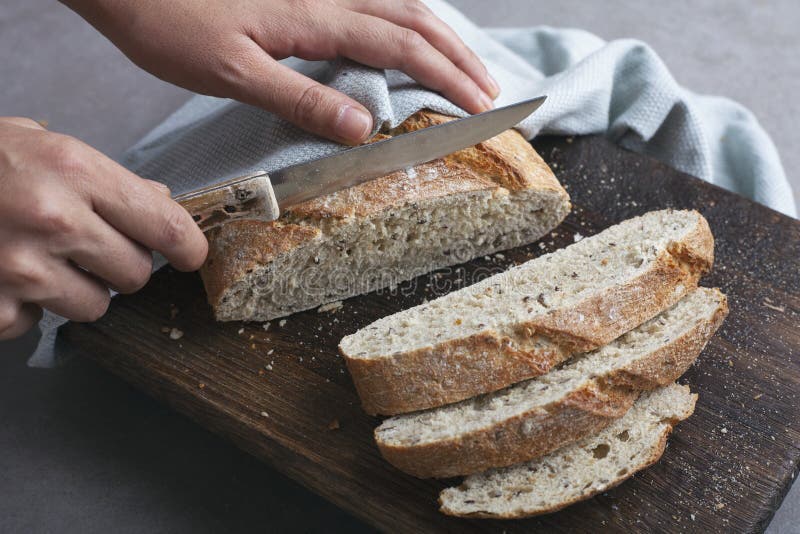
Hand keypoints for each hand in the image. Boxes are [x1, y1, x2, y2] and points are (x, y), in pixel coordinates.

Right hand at [0, 118, 207, 338]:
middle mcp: (54, 219)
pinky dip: (25, 309)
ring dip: (79, 290)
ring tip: (43, 259)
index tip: (191, 256)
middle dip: (123, 266)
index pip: (166, 225)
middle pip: (136, 275)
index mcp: (75, 170)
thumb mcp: (43, 145)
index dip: (188, 246)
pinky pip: (35, 325)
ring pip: (95, 307)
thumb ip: (107, 177)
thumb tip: (162, 201)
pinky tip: (4, 277)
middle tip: (93, 248)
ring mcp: (20, 268)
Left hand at [62, 0, 499, 143]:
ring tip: (462, 64)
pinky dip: (403, 20)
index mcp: (316, 17)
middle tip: (490, 87)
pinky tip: (404, 37)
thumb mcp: (233, 73)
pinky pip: (371, 0)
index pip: (403, 47)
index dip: (448, 77)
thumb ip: (300, 98)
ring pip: (397, 2)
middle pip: (414, 17)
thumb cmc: (170, 22)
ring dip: (438, 34)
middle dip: (458, 54)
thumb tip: (364, 128)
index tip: (483, 107)